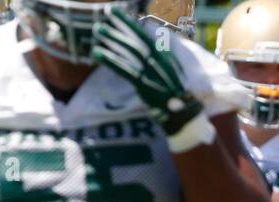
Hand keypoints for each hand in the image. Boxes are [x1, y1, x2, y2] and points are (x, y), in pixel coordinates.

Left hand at [92, 8, 204, 138]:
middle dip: (123, 24)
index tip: (116, 13)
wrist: (182, 113)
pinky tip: (97, 52)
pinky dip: (110, 60)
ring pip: (131, 51)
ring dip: (114, 39)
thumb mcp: (169, 71)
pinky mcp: (144, 85)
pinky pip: (125, 70)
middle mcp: (158, 62)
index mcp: (163, 58)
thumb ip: (158, 58)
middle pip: (138, 40)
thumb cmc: (174, 93)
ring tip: (98, 28)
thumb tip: (151, 45)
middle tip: (107, 11)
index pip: (145, 36)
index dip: (130, 24)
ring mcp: (152, 73)